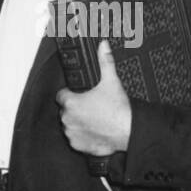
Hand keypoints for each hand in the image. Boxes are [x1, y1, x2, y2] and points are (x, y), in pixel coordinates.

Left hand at [55, 41, 132, 156]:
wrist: (129, 131)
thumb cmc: (118, 108)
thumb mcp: (111, 81)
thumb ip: (105, 61)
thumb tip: (103, 44)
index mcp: (70, 102)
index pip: (61, 95)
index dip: (71, 94)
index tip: (81, 95)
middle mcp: (66, 119)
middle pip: (65, 110)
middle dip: (75, 108)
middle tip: (92, 107)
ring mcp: (71, 133)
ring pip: (69, 125)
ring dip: (77, 122)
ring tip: (94, 119)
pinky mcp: (77, 145)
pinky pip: (75, 139)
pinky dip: (82, 136)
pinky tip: (94, 131)